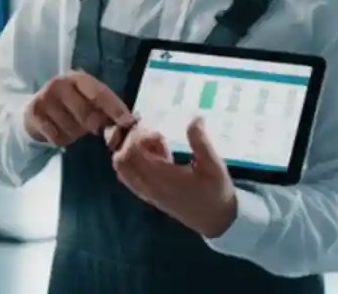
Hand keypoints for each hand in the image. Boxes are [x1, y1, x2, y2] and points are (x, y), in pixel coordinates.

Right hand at [23, 71, 135, 146]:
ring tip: (72, 128)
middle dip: (93, 127)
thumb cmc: (70, 105)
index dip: (115, 110)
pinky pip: (56, 137)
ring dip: (75, 135)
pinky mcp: (34, 113)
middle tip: (92, 130)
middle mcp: (60, 83)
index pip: (100, 94)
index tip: (127, 123)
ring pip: (72, 129)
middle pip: (86, 114)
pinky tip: (59, 131)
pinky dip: (62, 140)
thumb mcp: (88, 101)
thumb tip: (129, 122)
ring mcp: (45, 97)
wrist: (35, 110)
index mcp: (79, 78)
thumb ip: (106, 108)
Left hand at [110, 117, 236, 238]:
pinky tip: (158, 158)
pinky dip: (135, 163)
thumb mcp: (213, 164)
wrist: (216, 221)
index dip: (140, 137)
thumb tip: (195, 117)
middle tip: (155, 136)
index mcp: (161, 177)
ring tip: (157, 147)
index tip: (159, 133)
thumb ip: (200, 141)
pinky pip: (129, 178)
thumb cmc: (215, 191)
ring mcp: (146, 193)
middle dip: (133, 142)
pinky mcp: (149, 196)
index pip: (132, 153)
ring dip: (133, 152)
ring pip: (123, 169)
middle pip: (121, 160)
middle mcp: (148, 186)